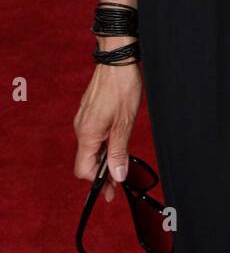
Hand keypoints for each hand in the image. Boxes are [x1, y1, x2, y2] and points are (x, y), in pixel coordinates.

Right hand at [73, 55, 142, 203]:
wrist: (117, 60)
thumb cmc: (122, 87)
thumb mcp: (125, 124)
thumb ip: (118, 152)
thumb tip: (116, 176)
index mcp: (88, 134)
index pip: (84, 170)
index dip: (97, 182)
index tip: (110, 191)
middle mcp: (81, 128)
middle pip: (86, 161)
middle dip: (100, 174)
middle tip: (116, 186)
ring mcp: (84, 119)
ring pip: (90, 148)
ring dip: (103, 160)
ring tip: (119, 167)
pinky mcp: (89, 112)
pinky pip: (93, 136)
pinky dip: (102, 145)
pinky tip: (115, 146)